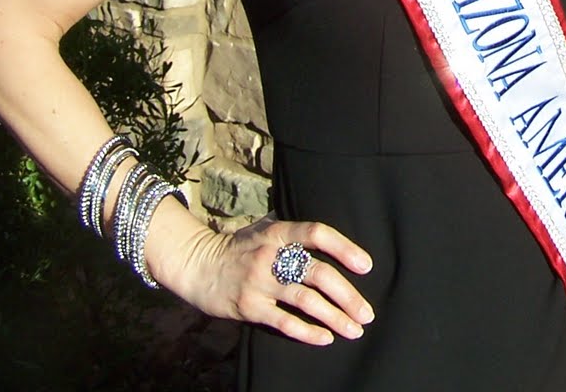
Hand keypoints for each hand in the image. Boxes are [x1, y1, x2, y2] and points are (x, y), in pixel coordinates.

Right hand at [150, 208, 375, 345]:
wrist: (198, 265)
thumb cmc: (239, 246)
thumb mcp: (263, 227)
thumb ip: (292, 230)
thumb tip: (327, 232)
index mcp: (278, 233)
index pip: (318, 234)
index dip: (344, 248)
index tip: (366, 266)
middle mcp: (270, 256)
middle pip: (319, 274)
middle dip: (348, 296)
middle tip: (367, 313)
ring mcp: (259, 282)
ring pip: (306, 301)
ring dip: (335, 317)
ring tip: (355, 329)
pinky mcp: (249, 307)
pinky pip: (284, 322)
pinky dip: (308, 332)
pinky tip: (326, 338)